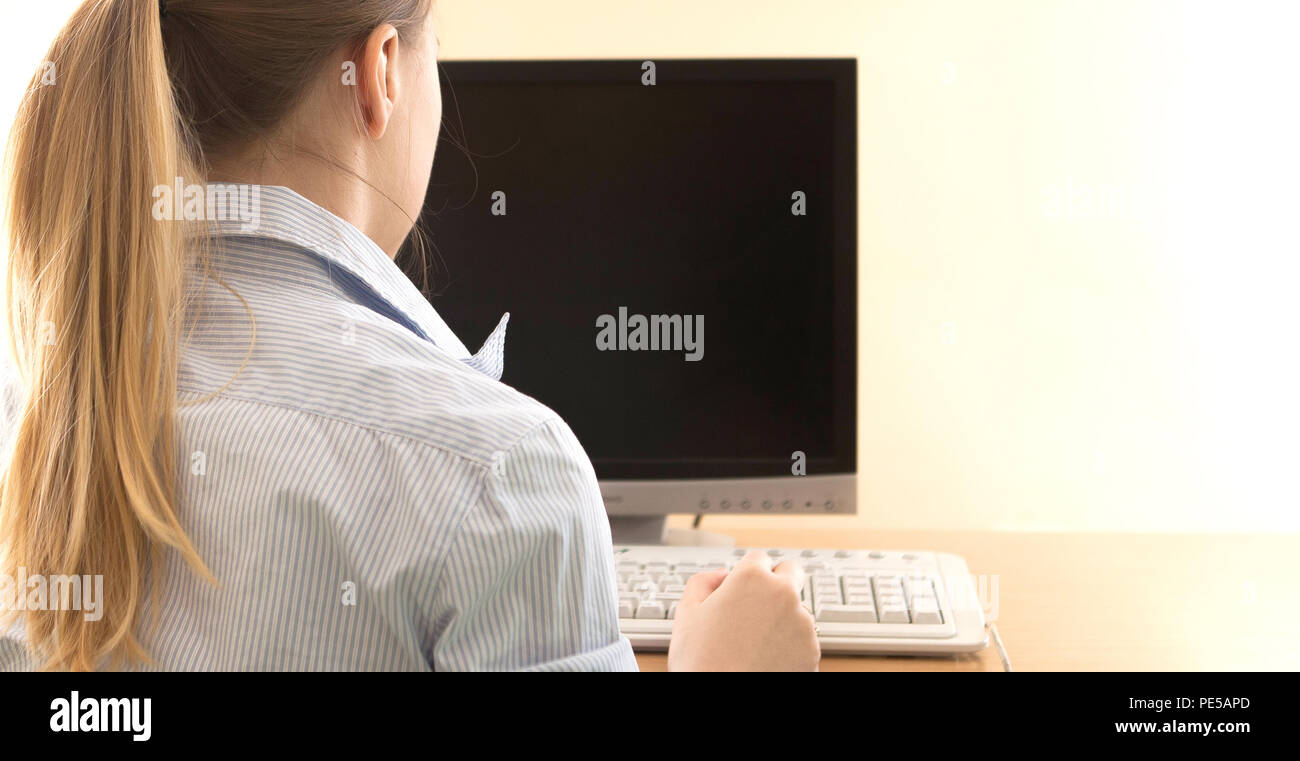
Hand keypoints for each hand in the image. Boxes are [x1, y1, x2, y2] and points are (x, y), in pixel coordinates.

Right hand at [667, 549, 819, 670]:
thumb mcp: (686, 614)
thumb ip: (703, 582)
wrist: (719, 702)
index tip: (743, 588)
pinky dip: (791, 644)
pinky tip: (768, 658)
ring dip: (784, 616)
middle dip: (778, 582)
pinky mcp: (813, 650)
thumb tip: (721, 576)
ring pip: (798, 607)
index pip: (760, 557)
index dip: (748, 573)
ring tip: (756, 643)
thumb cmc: (702, 663)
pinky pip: (805, 638)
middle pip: (791, 571)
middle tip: (759, 605)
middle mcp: (783, 594)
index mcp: (752, 578)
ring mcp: (802, 622)